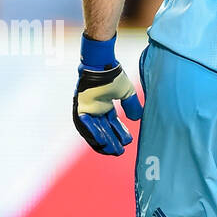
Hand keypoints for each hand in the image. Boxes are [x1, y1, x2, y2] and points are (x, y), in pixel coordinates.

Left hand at [72, 33, 142, 155]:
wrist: (102, 64)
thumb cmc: (113, 75)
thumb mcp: (126, 93)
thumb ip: (131, 105)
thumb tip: (136, 119)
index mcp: (104, 105)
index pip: (112, 124)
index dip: (119, 133)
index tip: (128, 141)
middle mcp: (95, 108)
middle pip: (103, 130)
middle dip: (112, 141)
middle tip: (120, 151)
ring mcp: (86, 108)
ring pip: (94, 130)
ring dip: (103, 141)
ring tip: (112, 150)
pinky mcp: (80, 107)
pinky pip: (85, 124)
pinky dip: (93, 132)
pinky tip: (102, 140)